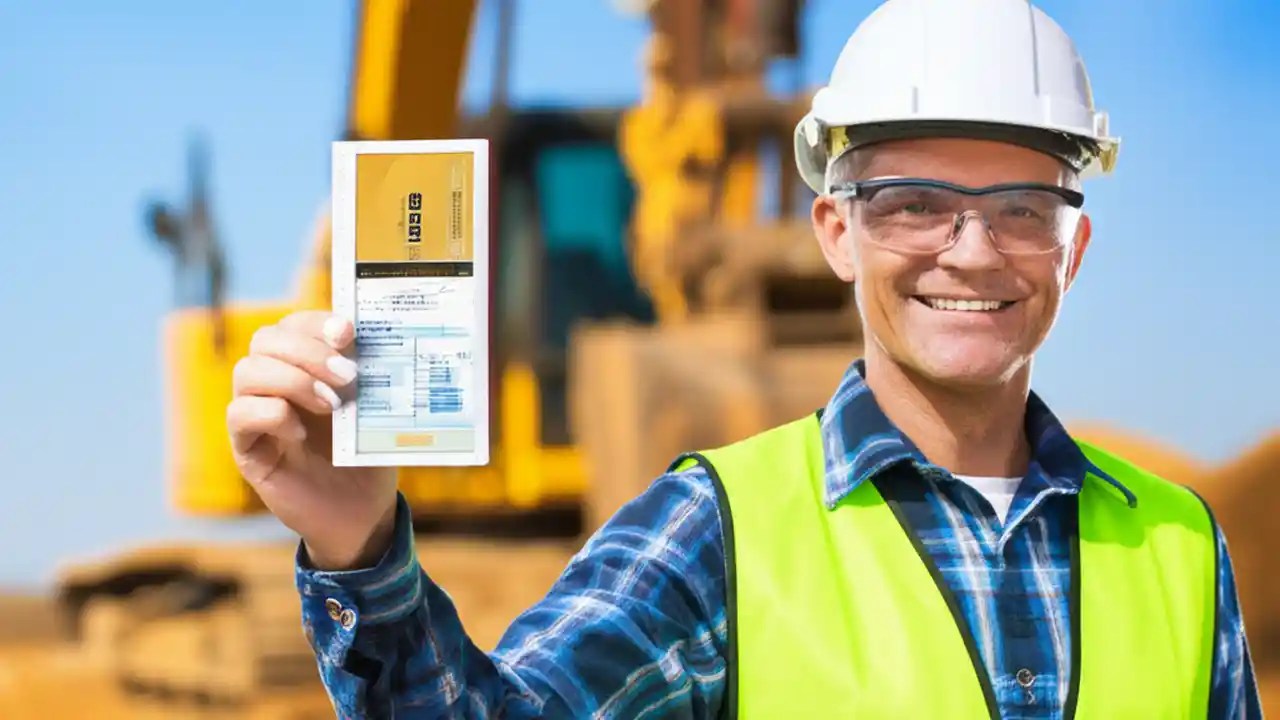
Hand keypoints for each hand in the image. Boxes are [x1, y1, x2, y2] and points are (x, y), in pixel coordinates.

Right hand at [226, 310, 397, 569]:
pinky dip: (271, 415)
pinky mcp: (246, 447)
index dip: (316, 321)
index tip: (347, 332)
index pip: (294, 323)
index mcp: (306, 364)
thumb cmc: (367, 453)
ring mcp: (257, 412)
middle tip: (347, 376)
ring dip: (293, 380)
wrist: (361, 511)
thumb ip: (366, 372)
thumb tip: (369, 335)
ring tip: (331, 406)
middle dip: (308, 351)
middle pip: (266, 339)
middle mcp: (276, 381)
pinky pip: (239, 414)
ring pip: (247, 371)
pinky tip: (301, 433)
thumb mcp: (374, 408)